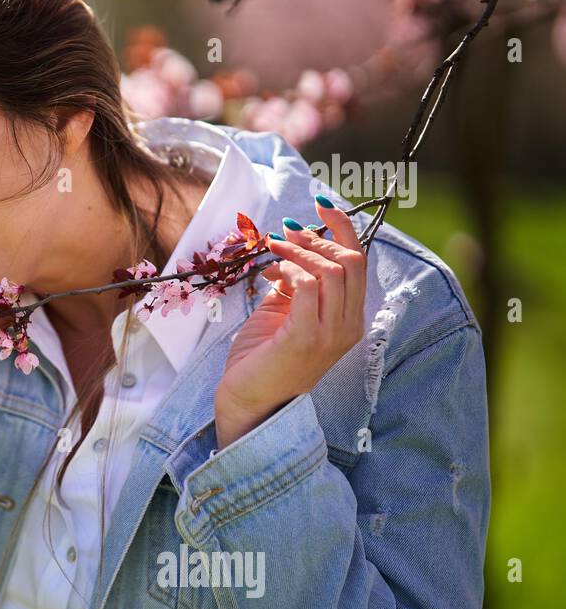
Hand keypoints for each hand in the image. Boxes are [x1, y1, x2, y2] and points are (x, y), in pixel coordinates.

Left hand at [214, 198, 366, 448]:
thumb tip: (291, 252)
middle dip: (317, 238)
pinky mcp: (305, 338)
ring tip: (273, 248)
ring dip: (299, 251)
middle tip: (285, 232)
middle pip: (351, 262)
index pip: (360, 262)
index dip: (344, 228)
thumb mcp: (284, 313)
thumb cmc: (263, 359)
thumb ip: (295, 285)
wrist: (248, 402)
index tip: (322, 205)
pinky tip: (273, 273)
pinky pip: (309, 288)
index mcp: (349, 319)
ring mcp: (330, 334)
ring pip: (332, 271)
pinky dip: (291, 271)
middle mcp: (348, 327)